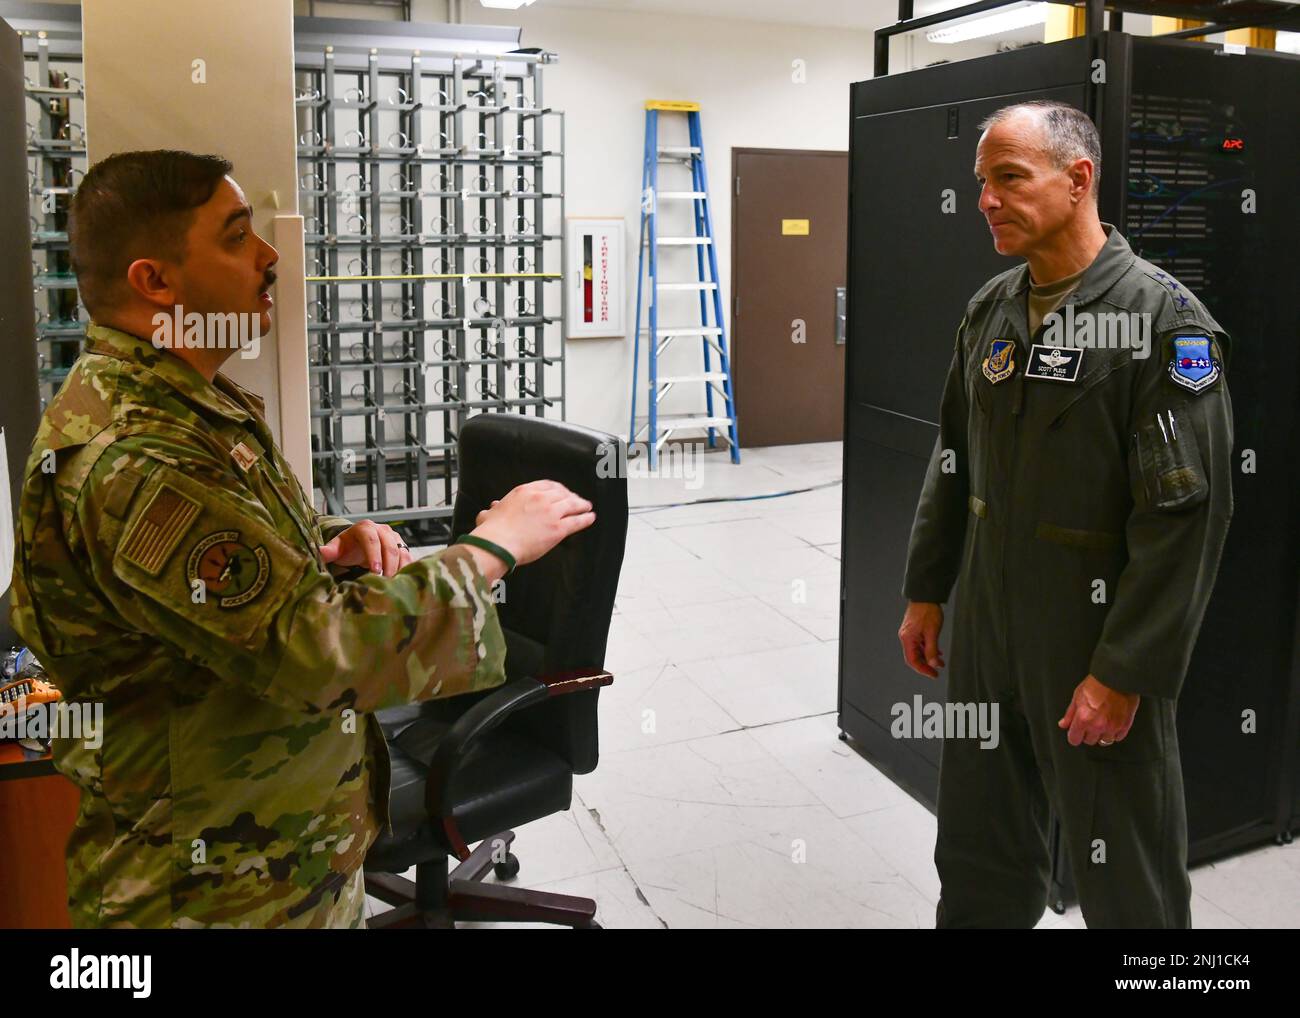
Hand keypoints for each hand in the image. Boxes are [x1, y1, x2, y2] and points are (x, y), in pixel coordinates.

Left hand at [319, 519, 412, 577]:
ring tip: (394, 584)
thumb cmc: (347, 547)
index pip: (371, 539)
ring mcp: (394, 537)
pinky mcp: (402, 546)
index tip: (375, 571)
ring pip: (401, 552)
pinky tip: (402, 581)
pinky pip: (408, 557)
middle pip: (389, 546)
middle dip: (388, 565)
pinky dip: (406, 569)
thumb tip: (320, 552)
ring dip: (399, 568)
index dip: (374, 555)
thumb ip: (329, 551)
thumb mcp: (337, 548)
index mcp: (365, 527)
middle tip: (386, 582)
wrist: (359, 545)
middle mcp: (382, 530)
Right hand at [470, 480, 594, 568]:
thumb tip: (492, 509)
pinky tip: (590, 518)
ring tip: (587, 507)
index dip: (557, 488)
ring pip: (572, 505)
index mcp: (524, 492)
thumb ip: (494, 510)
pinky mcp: (558, 529)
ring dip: (582, 505)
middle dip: (571, 496)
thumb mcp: (490, 514)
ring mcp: (551, 513)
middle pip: (562, 493)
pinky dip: (585, 519)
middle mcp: (540, 498)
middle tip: (576, 500)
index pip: (547, 485)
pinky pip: (577, 521)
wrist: (498, 544)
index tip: (561, 491)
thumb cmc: (492, 532)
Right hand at [898, 601, 944, 677]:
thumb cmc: (928, 612)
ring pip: (917, 651)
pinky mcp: (913, 630)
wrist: (925, 595)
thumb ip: (932, 650)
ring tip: (940, 662)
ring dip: (928, 657)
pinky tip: (937, 651)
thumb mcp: (932, 633)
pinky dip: (927, 649)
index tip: (934, 674)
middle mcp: (906, 637)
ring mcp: (909, 633)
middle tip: (937, 671)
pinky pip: (919, 644)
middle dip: (926, 665)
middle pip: (914, 657)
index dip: (923, 670)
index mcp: (907, 639)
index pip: (913, 661)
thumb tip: (934, 664)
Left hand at [1058, 674, 1139, 747]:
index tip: (1075, 732)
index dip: (1074, 735)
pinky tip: (1112, 723)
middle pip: (1089, 741)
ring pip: (1104, 741)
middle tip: (1090, 723)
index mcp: (1083, 719)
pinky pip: (1118, 737)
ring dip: (1102, 734)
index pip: (1074, 739)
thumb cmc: (1097, 684)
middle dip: (1088, 734)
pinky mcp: (1124, 726)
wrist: (1116, 678)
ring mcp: (1112, 727)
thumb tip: (1064, 724)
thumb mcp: (1077, 697)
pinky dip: (1114, 733)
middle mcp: (1097, 726)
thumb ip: (1070, 714)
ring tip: (1102, 722)